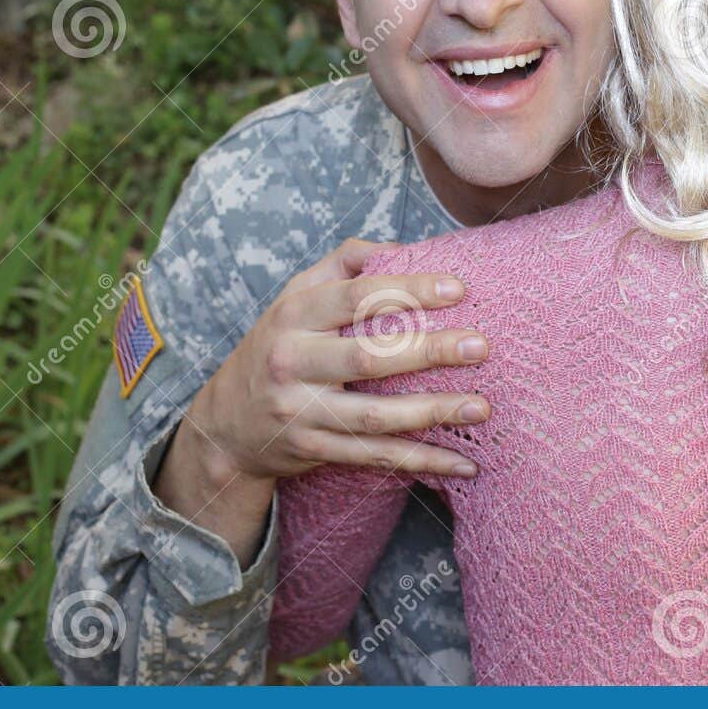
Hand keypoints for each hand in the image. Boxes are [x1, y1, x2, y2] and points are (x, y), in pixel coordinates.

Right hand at [155, 238, 489, 562]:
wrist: (226, 423)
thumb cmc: (278, 344)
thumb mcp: (295, 296)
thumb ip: (344, 264)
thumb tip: (402, 248)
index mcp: (293, 314)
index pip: (356, 296)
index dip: (409, 290)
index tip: (459, 290)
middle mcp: (293, 362)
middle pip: (369, 357)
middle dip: (430, 352)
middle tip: (480, 346)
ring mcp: (301, 411)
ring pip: (375, 416)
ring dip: (433, 412)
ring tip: (481, 406)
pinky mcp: (313, 450)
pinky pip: (375, 456)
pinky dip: (423, 461)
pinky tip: (466, 461)